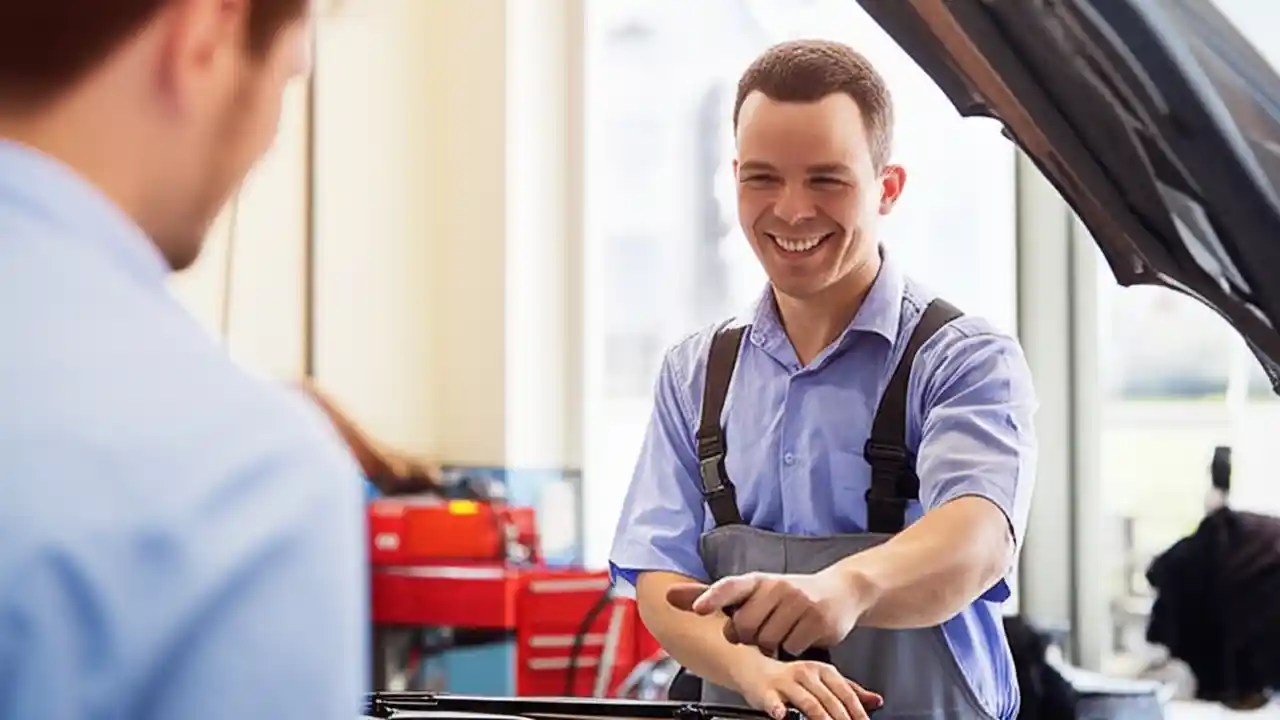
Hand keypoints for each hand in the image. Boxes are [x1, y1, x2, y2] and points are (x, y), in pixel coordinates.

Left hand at [668, 570, 868, 655]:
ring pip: (768, 642)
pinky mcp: (817, 619)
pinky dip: (794, 649)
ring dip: (772, 645)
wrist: (840, 591)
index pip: (729, 586)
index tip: (698, 609)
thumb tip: (667, 596)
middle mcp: (777, 587)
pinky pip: (792, 648)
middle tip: (762, 629)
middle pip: (744, 628)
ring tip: (784, 630)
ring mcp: (799, 602)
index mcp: (757, 580)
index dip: (711, 597)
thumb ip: (710, 595)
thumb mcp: (751, 591)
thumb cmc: (787, 595)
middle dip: (748, 637)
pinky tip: (802, 635)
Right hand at [730, 654, 882, 719]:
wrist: (754, 669)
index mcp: (823, 671)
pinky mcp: (765, 692)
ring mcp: (785, 682)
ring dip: (821, 719)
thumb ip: (849, 690)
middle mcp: (806, 674)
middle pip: (829, 700)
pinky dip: (779, 709)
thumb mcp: (822, 679)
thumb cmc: (790, 677)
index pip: (846, 692)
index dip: (858, 711)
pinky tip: (782, 715)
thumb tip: (876, 701)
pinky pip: (773, 701)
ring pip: (808, 702)